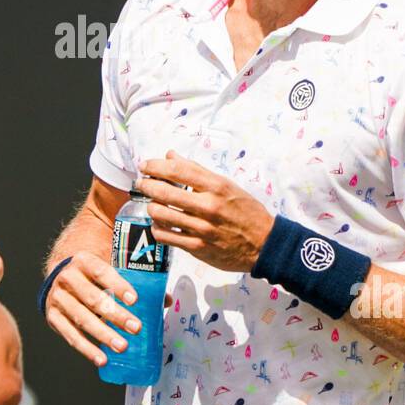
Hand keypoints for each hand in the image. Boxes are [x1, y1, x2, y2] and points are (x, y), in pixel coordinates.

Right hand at [44, 251, 162, 367]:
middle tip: (136, 328)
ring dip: (103, 334)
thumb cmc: (91, 274)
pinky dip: (86, 348)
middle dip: (115, 315)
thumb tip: (166, 300)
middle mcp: (67, 278)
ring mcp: (57, 298)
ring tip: (122, 346)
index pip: (101, 271)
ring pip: (82, 318)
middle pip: (93, 298)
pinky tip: (102, 358)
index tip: (135, 299)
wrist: (58, 276)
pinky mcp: (53, 317)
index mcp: (83, 261)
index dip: (118, 285)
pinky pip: (70, 335)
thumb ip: (135, 282)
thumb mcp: (108, 269)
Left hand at [136, 150, 273, 272]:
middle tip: (141, 183)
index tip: (145, 166)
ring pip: (161, 214)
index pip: (178, 170)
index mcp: (216, 187)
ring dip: (151, 207)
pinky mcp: (197, 247)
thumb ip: (197, 171)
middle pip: (164, 192)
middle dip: (146, 185)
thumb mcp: (227, 185)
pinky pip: (166, 236)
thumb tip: (171, 156)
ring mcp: (202, 228)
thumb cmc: (246, 212)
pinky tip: (159, 224)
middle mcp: (208, 206)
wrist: (264, 244)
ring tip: (153, 204)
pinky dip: (157, 228)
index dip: (155, 166)